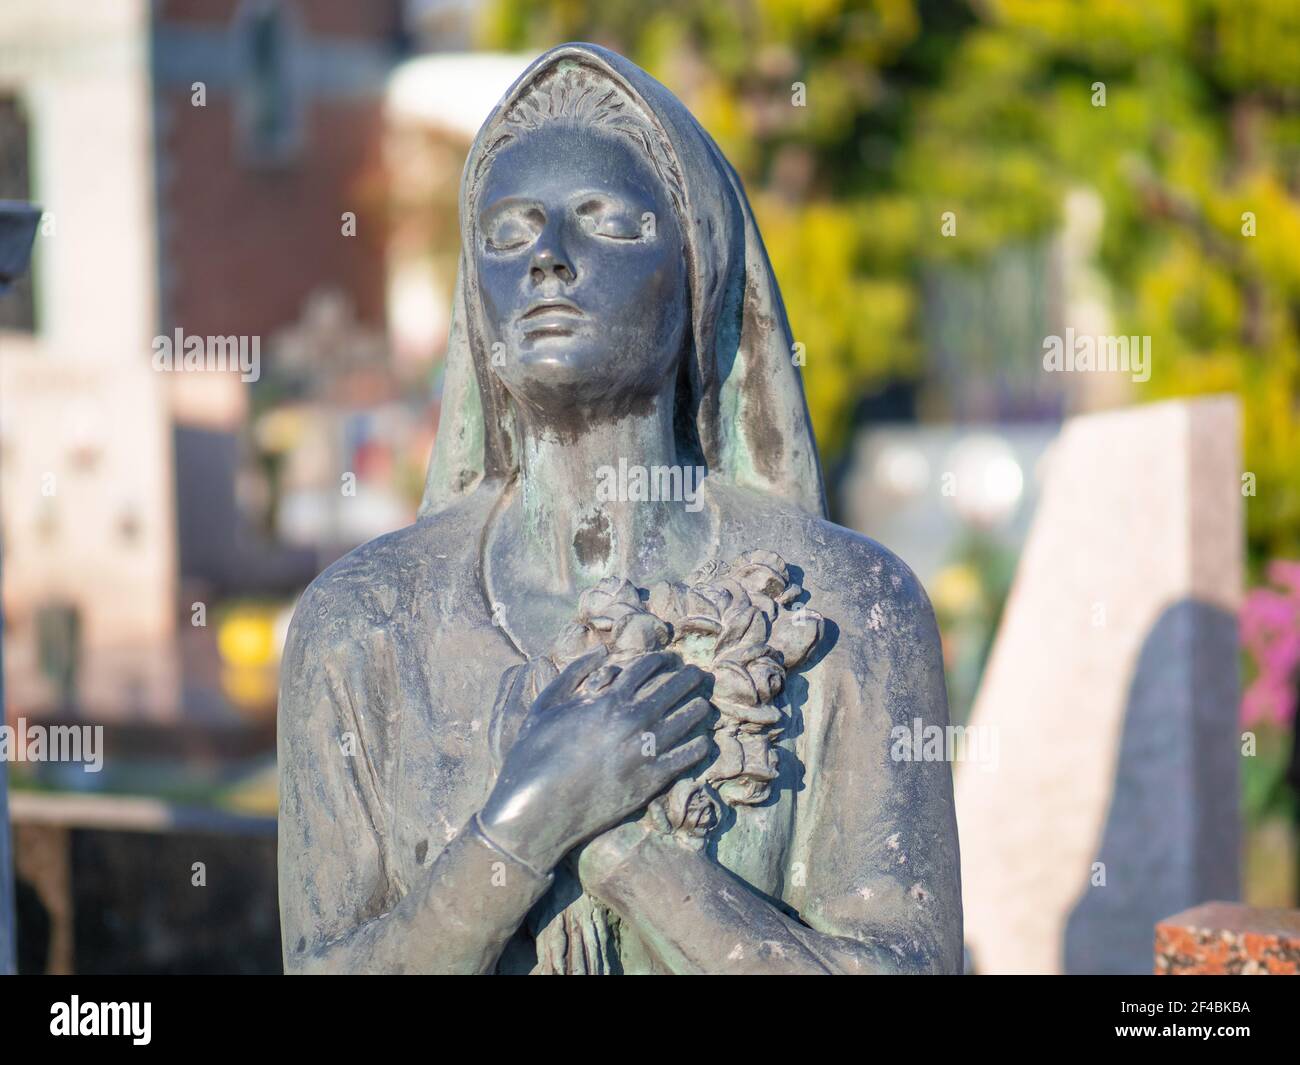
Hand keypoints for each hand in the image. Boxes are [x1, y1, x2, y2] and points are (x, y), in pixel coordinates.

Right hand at [479, 648, 710, 872]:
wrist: (537, 809)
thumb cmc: (534, 754)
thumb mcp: (545, 705)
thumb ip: (573, 673)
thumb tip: (600, 650)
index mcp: (609, 699)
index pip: (648, 667)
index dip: (663, 660)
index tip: (671, 660)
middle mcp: (633, 720)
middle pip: (675, 688)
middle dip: (690, 678)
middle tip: (699, 675)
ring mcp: (645, 751)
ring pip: (688, 720)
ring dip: (700, 708)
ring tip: (704, 705)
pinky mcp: (652, 781)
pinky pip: (688, 756)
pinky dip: (699, 745)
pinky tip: (703, 741)